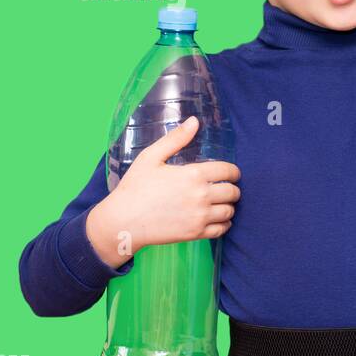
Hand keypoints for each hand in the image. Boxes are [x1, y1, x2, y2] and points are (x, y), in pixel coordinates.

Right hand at [86, 116, 241, 266]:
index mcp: (193, 175)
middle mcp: (201, 196)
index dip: (233, 172)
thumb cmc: (135, 187)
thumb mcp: (151, 157)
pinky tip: (217, 219)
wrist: (123, 221)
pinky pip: (222, 229)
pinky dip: (224, 224)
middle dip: (232, 188)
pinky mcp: (196, 233)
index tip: (231, 174)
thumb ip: (175, 139)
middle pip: (232, 192)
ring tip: (221, 203)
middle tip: (225, 188)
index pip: (228, 171)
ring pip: (230, 211)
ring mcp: (200, 217)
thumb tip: (194, 121)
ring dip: (229, 206)